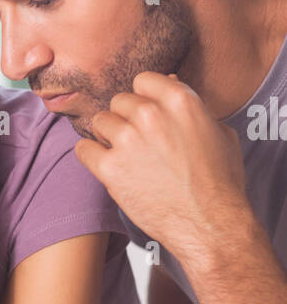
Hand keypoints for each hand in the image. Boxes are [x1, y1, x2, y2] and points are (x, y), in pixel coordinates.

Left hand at [74, 72, 249, 265]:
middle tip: (136, 141)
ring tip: (124, 155)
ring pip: (100, 122)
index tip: (146, 114)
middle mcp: (150, 114)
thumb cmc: (220, 181)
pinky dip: (91, 156)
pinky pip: (83, 149)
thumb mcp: (219, 132)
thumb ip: (192, 108)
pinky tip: (105, 165)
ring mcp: (127, 140)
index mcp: (179, 100)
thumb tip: (172, 87)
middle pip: (119, 101)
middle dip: (126, 119)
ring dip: (108, 137)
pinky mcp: (109, 168)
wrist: (210, 223)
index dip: (144, 97)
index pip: (143, 80)